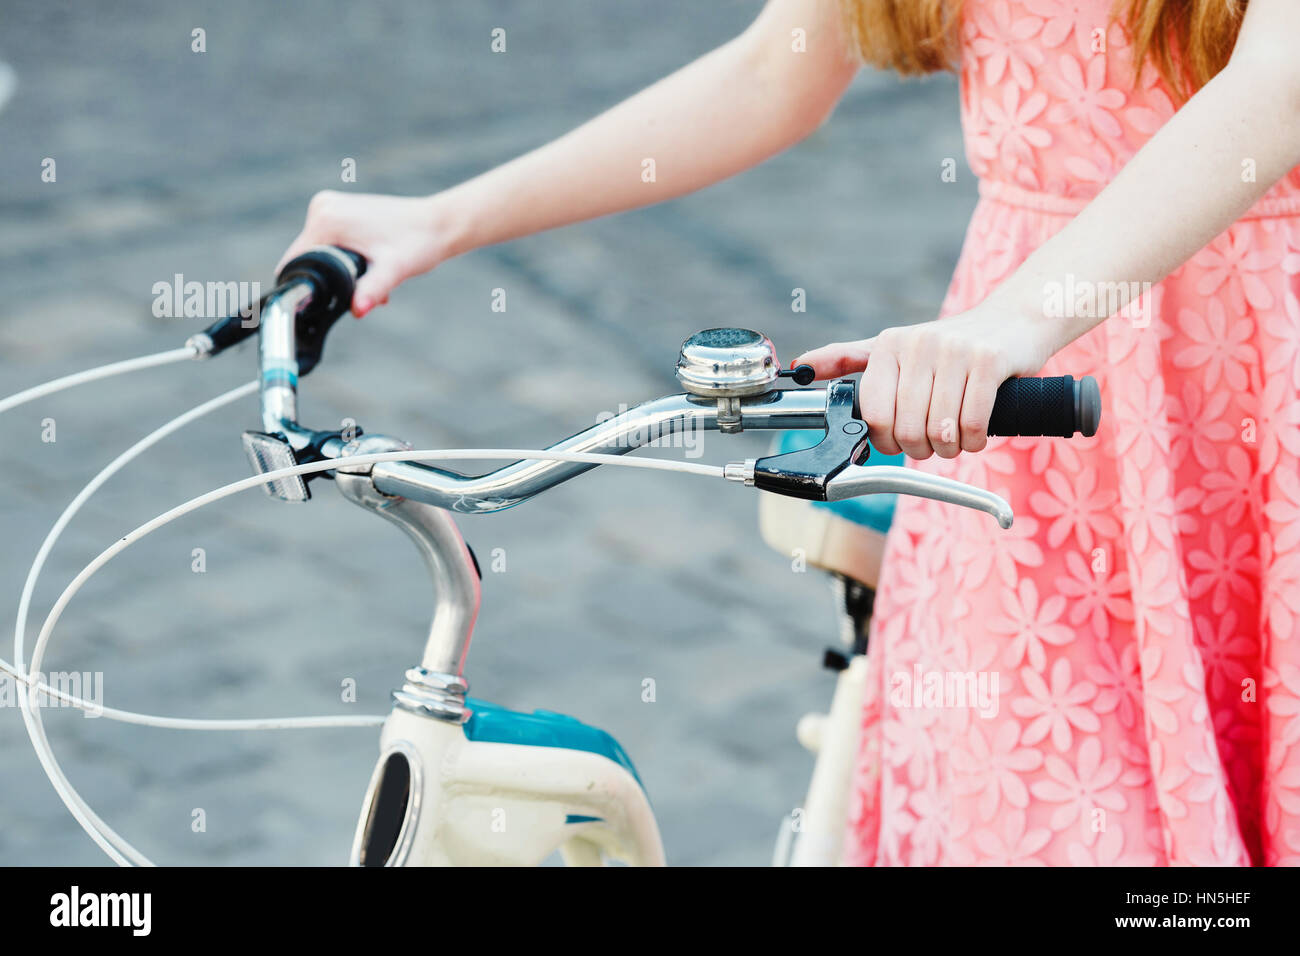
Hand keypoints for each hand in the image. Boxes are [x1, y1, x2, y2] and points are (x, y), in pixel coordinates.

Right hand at [276, 191, 455, 317]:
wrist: (438, 224)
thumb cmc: (419, 243)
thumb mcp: (393, 270)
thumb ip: (371, 290)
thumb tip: (357, 311)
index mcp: (326, 219)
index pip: (296, 261)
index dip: (305, 286)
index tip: (322, 304)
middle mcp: (322, 207)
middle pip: (307, 258)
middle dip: (329, 280)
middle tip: (362, 292)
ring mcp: (330, 205)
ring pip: (320, 251)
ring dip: (339, 271)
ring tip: (373, 278)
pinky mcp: (340, 209)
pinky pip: (331, 241)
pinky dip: (345, 258)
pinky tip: (371, 267)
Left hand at [794, 309, 1056, 459]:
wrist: (1013, 321)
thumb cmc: (950, 346)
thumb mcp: (894, 347)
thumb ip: (846, 359)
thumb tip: (798, 368)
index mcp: (888, 345)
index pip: (873, 415)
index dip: (885, 441)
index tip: (898, 442)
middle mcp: (917, 344)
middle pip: (907, 428)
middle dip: (920, 449)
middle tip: (931, 443)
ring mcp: (955, 350)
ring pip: (940, 431)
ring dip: (950, 449)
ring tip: (955, 438)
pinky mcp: (989, 361)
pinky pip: (972, 424)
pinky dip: (974, 441)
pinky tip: (974, 434)